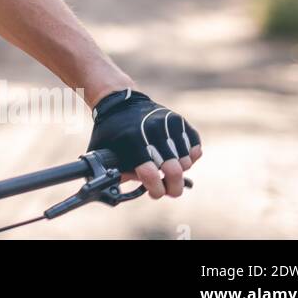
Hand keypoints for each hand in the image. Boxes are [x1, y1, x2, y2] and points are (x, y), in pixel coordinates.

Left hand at [87, 89, 202, 199]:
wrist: (120, 102)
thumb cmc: (110, 132)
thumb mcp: (101, 151)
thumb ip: (111, 174)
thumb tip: (115, 195)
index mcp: (132, 141)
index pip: (150, 174)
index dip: (156, 189)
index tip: (154, 193)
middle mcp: (152, 131)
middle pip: (174, 171)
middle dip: (174, 188)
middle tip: (170, 191)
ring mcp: (168, 125)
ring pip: (187, 162)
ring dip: (180, 172)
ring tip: (167, 169)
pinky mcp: (180, 122)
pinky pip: (196, 149)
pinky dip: (190, 158)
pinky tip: (177, 157)